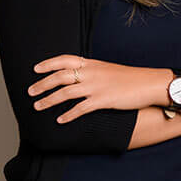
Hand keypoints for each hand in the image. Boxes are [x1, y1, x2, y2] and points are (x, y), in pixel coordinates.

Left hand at [28, 55, 153, 123]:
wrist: (150, 83)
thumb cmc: (131, 78)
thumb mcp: (108, 70)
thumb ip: (92, 71)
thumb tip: (78, 76)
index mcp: (92, 63)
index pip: (64, 60)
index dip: (48, 64)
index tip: (35, 69)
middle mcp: (91, 73)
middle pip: (60, 76)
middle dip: (42, 84)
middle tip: (30, 92)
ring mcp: (96, 86)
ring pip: (65, 93)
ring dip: (49, 100)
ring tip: (37, 107)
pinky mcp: (103, 100)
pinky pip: (80, 109)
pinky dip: (68, 115)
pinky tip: (59, 120)